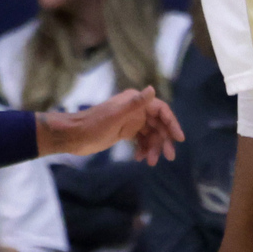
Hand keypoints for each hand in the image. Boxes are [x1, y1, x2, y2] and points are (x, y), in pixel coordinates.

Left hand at [37, 87, 184, 165]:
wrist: (74, 136)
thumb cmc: (93, 125)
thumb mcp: (115, 115)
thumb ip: (135, 103)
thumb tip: (152, 89)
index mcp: (135, 101)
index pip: (161, 111)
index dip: (172, 123)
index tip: (179, 138)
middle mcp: (136, 109)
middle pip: (158, 125)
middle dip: (164, 140)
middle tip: (168, 157)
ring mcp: (131, 121)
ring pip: (151, 134)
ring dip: (153, 147)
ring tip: (151, 162)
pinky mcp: (125, 132)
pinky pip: (141, 140)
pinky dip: (144, 148)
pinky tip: (141, 158)